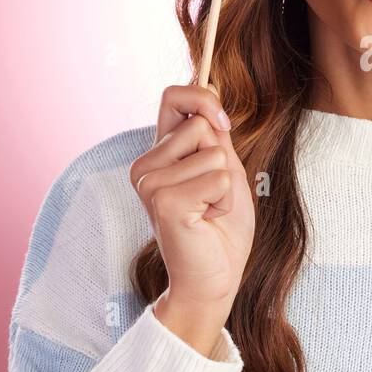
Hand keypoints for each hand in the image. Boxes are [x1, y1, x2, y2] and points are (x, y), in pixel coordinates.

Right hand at [129, 84, 255, 313]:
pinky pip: (218, 179)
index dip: (202, 98)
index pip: (173, 97)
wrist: (213, 278)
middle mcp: (146, 166)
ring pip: (213, 153)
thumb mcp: (224, 170)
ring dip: (226, 185)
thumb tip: (212, 92)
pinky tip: (207, 221)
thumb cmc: (220, 229)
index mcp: (158, 154)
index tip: (223, 123)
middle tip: (211, 195)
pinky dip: (225, 201)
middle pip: (201, 124)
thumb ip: (214, 135)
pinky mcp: (164, 201)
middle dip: (221, 159)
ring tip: (209, 210)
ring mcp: (150, 183)